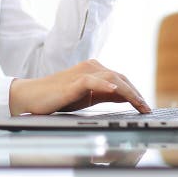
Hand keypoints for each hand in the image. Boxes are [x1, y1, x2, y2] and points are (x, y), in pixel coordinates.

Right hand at [9, 60, 150, 115]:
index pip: (121, 79)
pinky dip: (105, 84)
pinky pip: (92, 81)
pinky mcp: (72, 82)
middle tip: (147, 108)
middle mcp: (89, 68)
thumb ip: (104, 95)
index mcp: (93, 70)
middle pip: (120, 77)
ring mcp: (81, 73)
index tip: (145, 106)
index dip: (135, 92)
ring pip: (111, 78)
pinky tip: (115, 89)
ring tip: (139, 103)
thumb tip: (124, 97)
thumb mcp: (85, 97)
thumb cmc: (56, 98)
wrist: (30, 96)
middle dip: (136, 93)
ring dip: (128, 91)